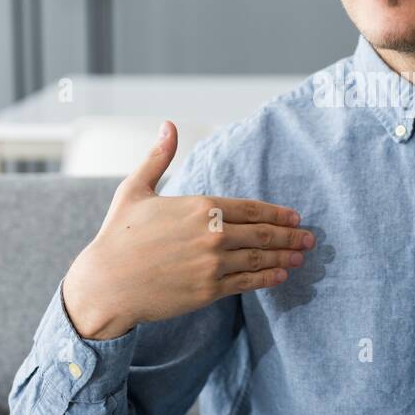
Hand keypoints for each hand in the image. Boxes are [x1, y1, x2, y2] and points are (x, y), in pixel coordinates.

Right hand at [62, 121, 314, 340]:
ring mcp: (212, 264)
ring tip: (301, 255)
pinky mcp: (208, 290)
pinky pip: (247, 282)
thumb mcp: (136, 190)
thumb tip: (168, 125)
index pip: (251, 208)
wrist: (105, 284)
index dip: (277, 213)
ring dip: (285, 256)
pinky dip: (268, 278)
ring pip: (260, 259)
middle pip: (263, 234)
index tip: (294, 216)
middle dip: (290, 234)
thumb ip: (159, 158)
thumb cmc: (118, 236)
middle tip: (310, 237)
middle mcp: (211, 234)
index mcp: (199, 207)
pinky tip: (281, 275)